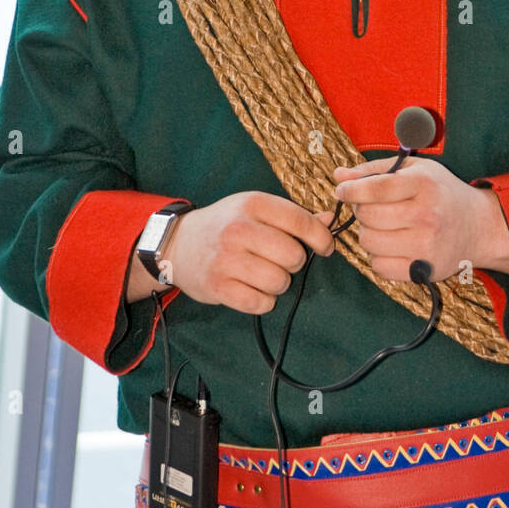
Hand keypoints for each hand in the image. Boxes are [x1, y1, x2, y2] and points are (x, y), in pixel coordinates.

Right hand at [160, 191, 335, 314]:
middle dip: (294, 262)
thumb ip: (293, 215)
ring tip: (263, 274)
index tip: (324, 247)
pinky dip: (263, 301)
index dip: (320, 238)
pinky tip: (253, 289)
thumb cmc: (225, 224)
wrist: (178, 244)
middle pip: (293, 256)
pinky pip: (261, 303)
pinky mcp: (218, 287)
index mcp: (252, 204)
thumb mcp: (255, 209)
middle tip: (279, 259)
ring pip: (279, 282)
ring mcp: (226, 259)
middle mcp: (239, 229)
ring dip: (278, 283)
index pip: (300, 221)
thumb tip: (330, 220)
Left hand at [332, 157, 508, 280]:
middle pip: (368, 216)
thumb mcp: (415, 169)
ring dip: (368, 233)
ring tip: (384, 226)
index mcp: (424, 184)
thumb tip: (339, 176)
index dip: (352, 190)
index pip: (377, 188)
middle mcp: (426, 215)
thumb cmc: (442, 193)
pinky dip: (378, 257)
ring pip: (369, 242)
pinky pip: (378, 267)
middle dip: (361, 210)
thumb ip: (375, 170)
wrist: (479, 227)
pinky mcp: (424, 270)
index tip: (341, 191)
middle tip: (371, 208)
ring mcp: (425, 246)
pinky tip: (392, 246)